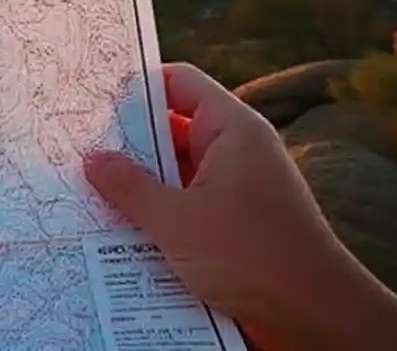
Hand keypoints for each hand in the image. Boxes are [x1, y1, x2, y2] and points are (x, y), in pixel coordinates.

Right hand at [83, 63, 396, 350]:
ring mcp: (239, 186)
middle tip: (79, 148)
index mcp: (232, 129)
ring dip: (141, 182)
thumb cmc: (254, 257)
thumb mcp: (176, 221)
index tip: (94, 99)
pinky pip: (189, 201)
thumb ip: (129, 187)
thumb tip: (94, 159)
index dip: (136, 86)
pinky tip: (123, 227)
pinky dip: (161, 210)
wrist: (317, 315)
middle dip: (129, 141)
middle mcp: (237, 150)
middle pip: (173, 127)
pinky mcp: (237, 220)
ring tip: (90, 189)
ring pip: (178, 170)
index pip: (179, 82)